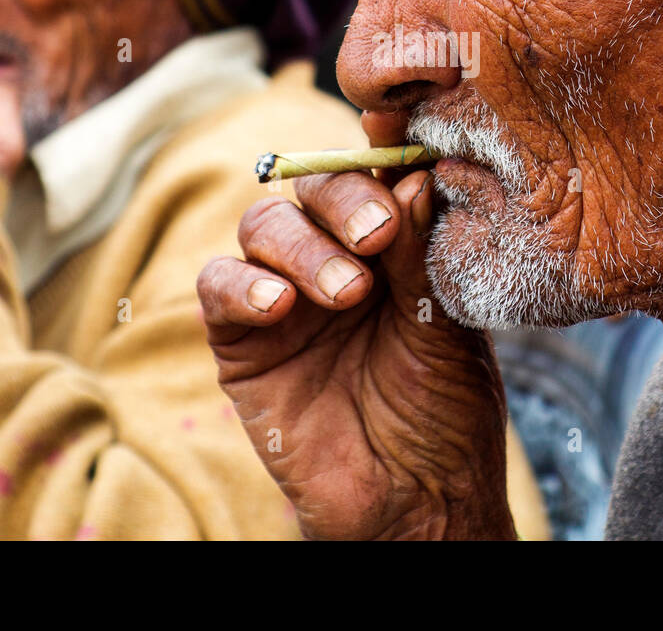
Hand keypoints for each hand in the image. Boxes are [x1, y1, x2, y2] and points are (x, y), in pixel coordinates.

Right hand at [197, 111, 515, 539]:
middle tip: (375, 234)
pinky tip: (280, 307)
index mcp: (392, 246)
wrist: (414, 504)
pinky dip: (242, 285)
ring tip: (345, 293)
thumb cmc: (445, 413)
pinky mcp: (242, 341)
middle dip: (341, 199)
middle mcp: (334, 259)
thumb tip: (413, 174)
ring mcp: (285, 297)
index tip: (406, 160)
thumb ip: (420, 253)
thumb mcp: (445, 328)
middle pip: (311, 186)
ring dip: (300, 246)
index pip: (371, 175)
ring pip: (263, 226)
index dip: (380, 158)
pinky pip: (218, 286)